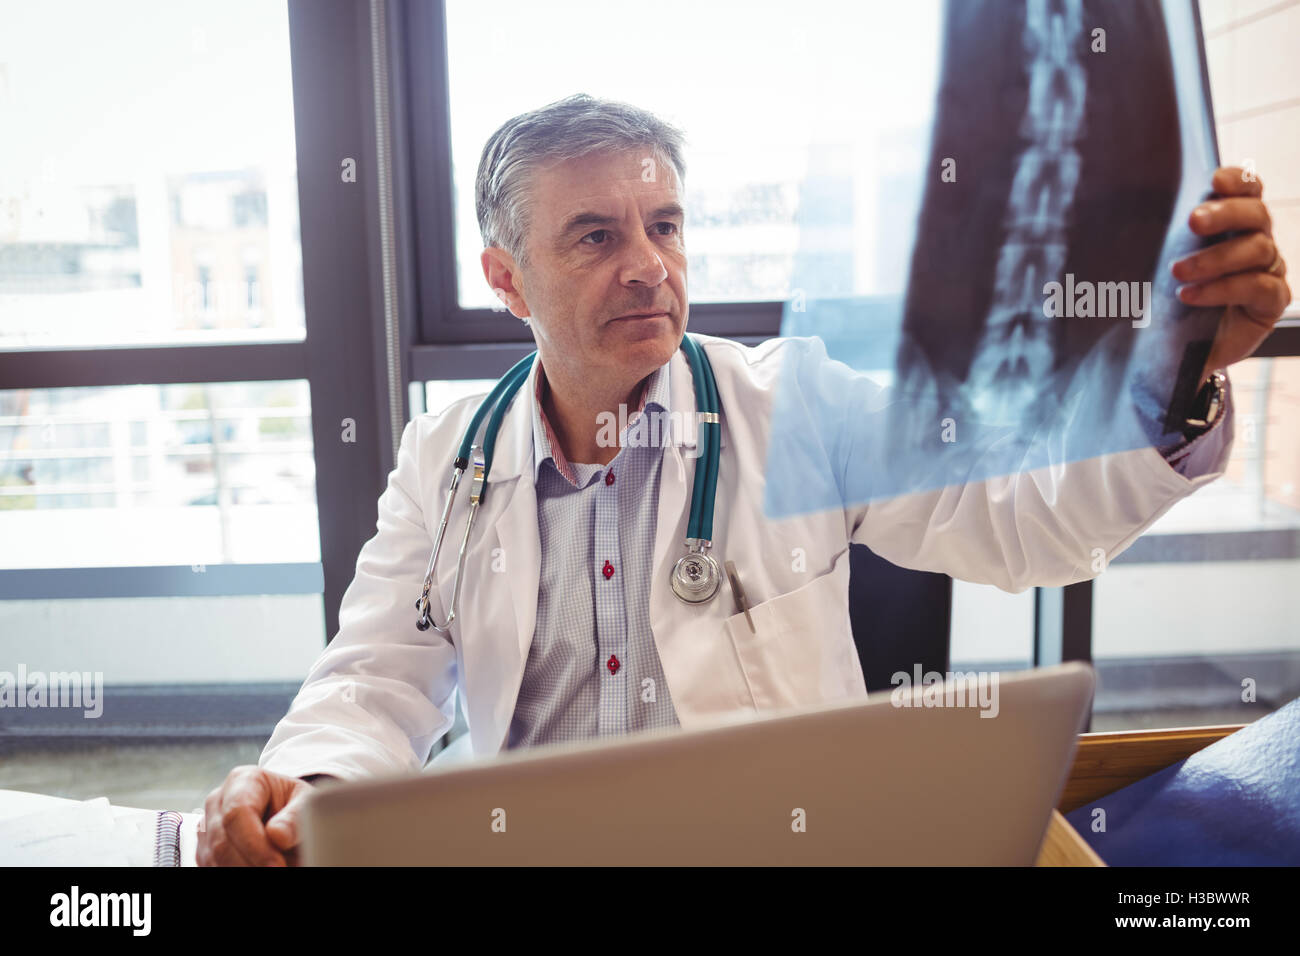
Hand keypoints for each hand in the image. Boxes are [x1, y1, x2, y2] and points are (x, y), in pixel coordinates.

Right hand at [197, 766, 317, 865]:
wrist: (287, 817)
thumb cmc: (296, 806)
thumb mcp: (306, 803)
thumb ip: (295, 817)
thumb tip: (277, 834)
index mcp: (243, 780)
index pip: (237, 812)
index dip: (255, 843)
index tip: (277, 864)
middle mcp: (218, 801)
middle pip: (222, 841)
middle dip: (251, 864)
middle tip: (277, 872)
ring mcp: (207, 827)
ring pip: (214, 859)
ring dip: (243, 871)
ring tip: (274, 870)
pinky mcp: (204, 851)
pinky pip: (212, 869)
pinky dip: (234, 874)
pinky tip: (258, 870)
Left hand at [1172, 166, 1291, 385]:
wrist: (1166, 352)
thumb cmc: (1156, 298)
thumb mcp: (1150, 262)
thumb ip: (1150, 232)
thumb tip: (1115, 201)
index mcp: (1232, 224)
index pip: (1248, 190)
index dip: (1238, 180)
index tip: (1213, 180)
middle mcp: (1256, 242)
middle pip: (1257, 214)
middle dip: (1225, 213)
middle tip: (1192, 221)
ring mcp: (1267, 272)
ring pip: (1259, 250)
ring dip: (1215, 258)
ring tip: (1176, 272)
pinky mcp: (1271, 303)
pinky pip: (1260, 288)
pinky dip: (1224, 289)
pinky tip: (1189, 295)